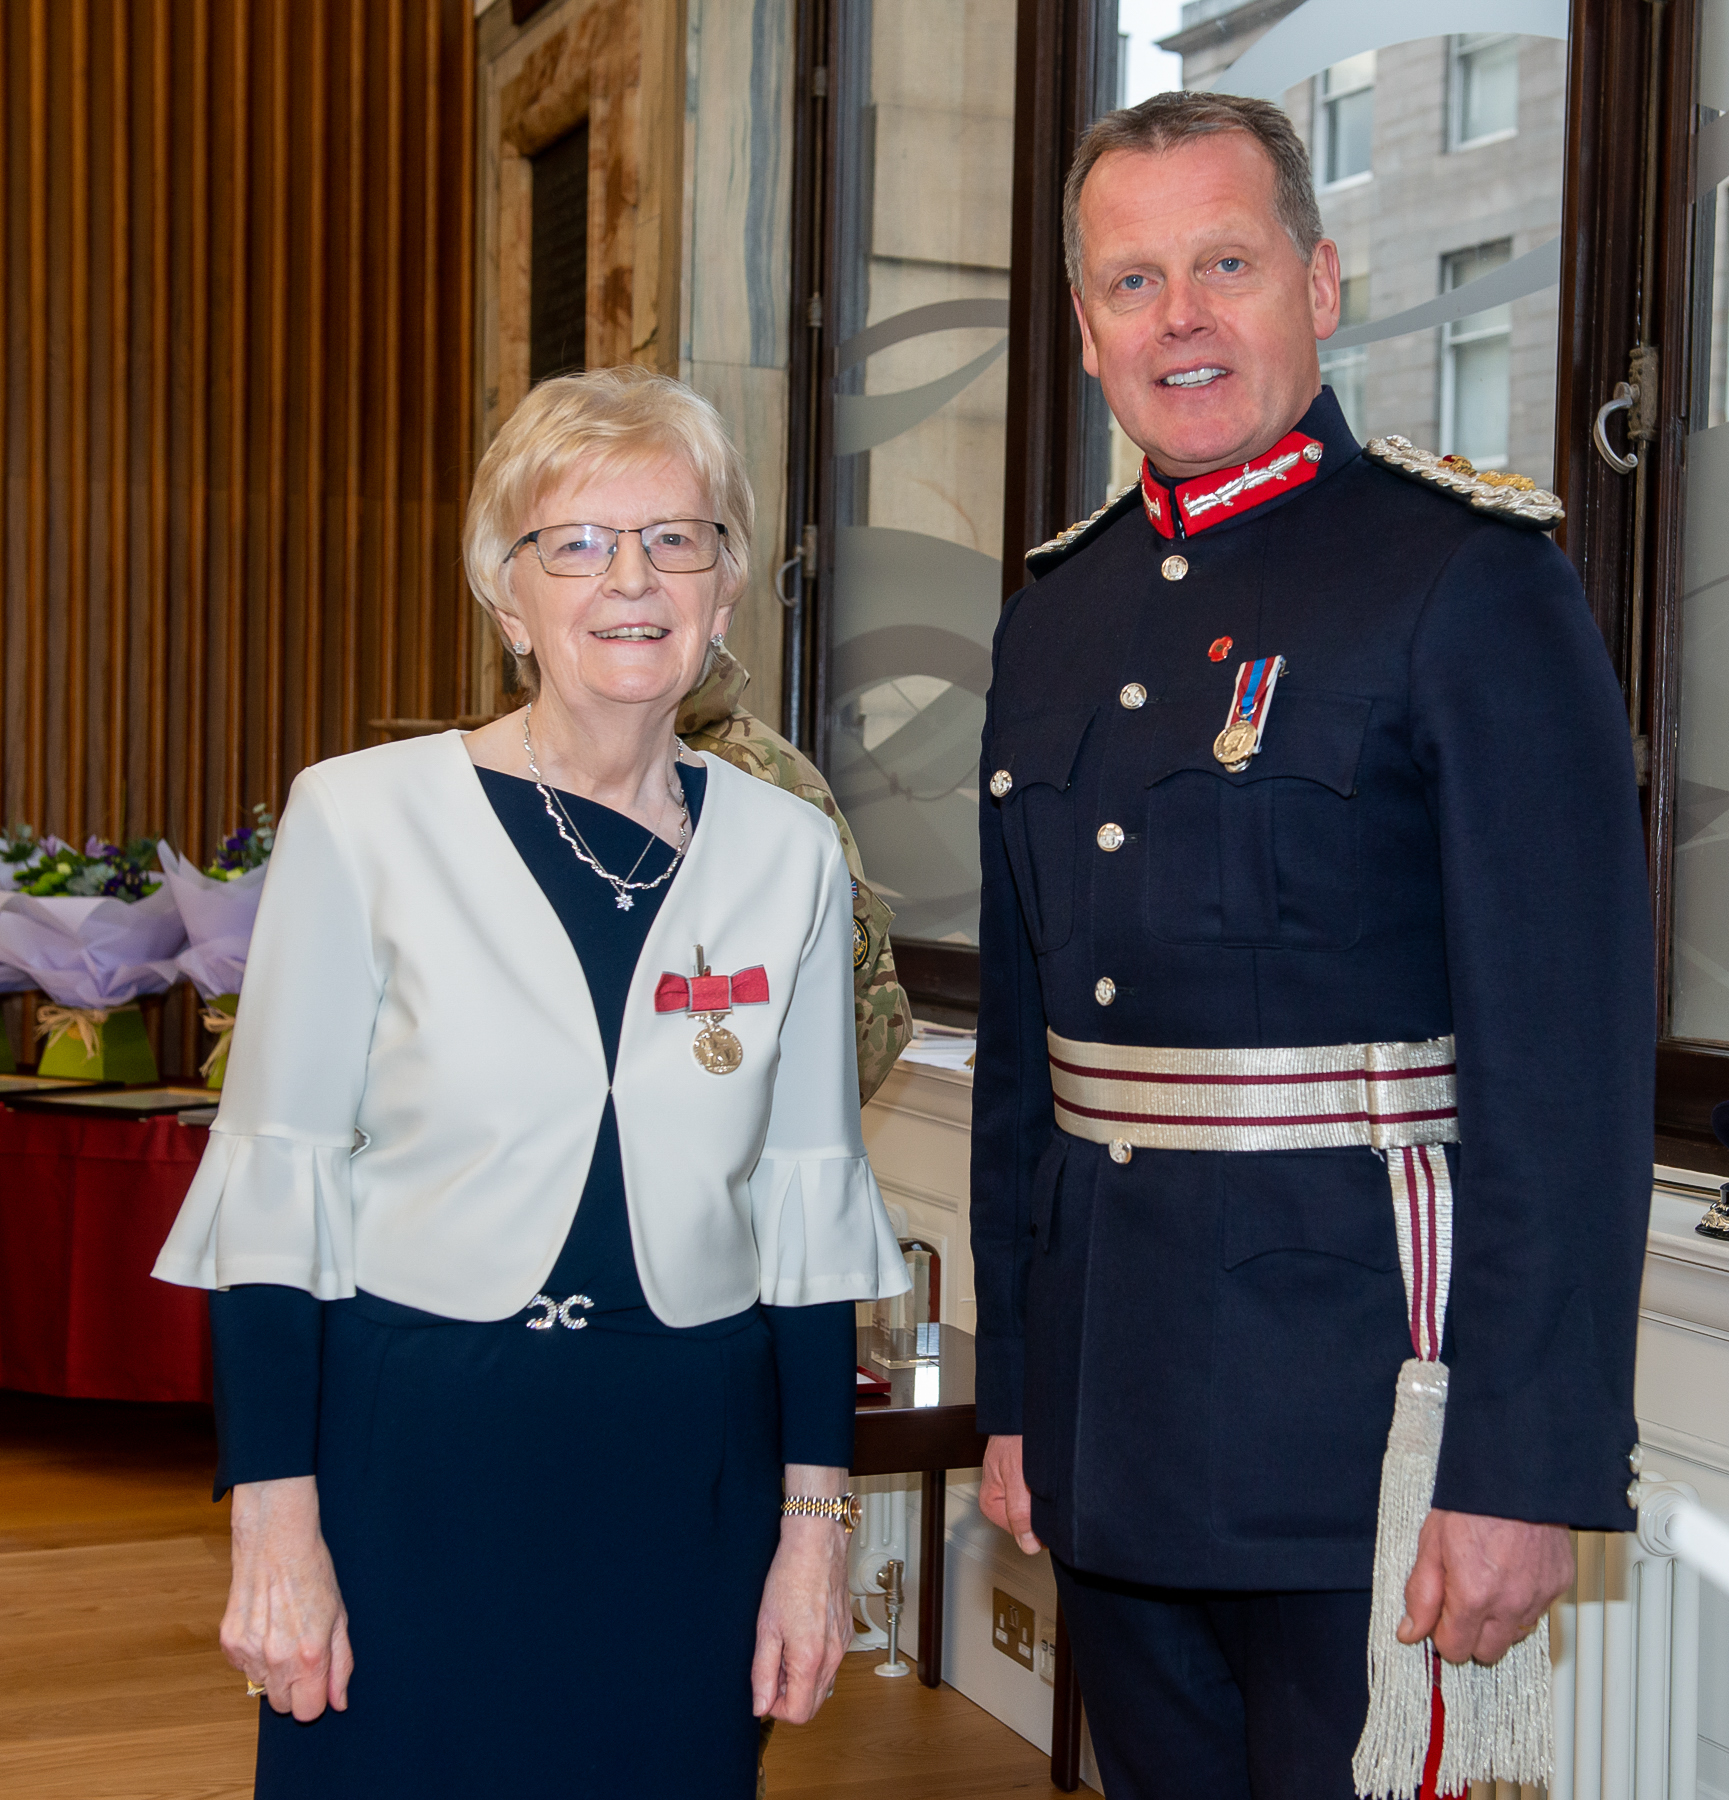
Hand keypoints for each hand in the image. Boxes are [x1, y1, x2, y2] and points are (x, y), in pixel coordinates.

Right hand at [222, 1476, 352, 1720]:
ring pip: (260, 1686)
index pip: (307, 1712)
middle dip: (293, 1688)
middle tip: (301, 1653)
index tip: (317, 1682)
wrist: (276, 1541)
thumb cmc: (313, 1573)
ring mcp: (248, 1652)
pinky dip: (253, 1654)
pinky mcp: (228, 1642)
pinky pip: (243, 1666)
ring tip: (282, 1632)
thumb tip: (339, 1702)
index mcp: (310, 1655)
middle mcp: (277, 1659)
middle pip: (281, 1706)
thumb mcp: (339, 1617)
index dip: (314, 1699)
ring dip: (272, 1670)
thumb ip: (341, 1664)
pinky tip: (264, 1625)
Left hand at [752, 1465, 852, 1723]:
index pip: (799, 1713)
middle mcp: (833, 1657)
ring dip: (801, 1679)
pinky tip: (799, 1635)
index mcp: (811, 1659)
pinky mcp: (846, 1633)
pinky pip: (831, 1664)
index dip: (776, 1707)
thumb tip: (760, 1705)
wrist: (815, 1544)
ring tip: (783, 1647)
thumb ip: (763, 1672)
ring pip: (823, 1684)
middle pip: (814, 1704)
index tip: (764, 1688)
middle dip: (789, 1695)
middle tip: (771, 1668)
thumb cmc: (790, 1577)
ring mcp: (842, 1645)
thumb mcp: (766, 1627)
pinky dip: (814, 1662)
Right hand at [979, 1435, 1041, 1553]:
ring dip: (1045, 1499)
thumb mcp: (1016, 1475)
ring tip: (1046, 1479)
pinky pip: (1037, 1496)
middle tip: (1047, 1488)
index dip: (1038, 1527)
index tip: (1048, 1510)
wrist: (1019, 1413)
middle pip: (1027, 1522)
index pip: (1020, 1534)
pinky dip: (1047, 1490)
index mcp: (990, 1504)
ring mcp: (1011, 1490)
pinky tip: (1048, 1479)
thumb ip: (1020, 1511)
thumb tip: (1027, 1546)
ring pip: (1034, 1509)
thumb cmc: (1013, 1436)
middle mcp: (999, 1499)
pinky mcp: (1023, 1481)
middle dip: (1041, 1511)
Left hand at [1398, 1507, 1573, 1664]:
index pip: (1455, 1649)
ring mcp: (1539, 1597)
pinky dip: (1523, 1600)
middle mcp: (1511, 1604)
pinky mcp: (1559, 1585)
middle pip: (1488, 1652)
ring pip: (1516, 1634)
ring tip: (1488, 1582)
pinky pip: (1538, 1610)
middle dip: (1471, 1633)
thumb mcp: (1430, 1544)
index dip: (1442, 1633)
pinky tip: (1511, 1571)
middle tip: (1462, 1599)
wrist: (1512, 1475)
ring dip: (1499, 1620)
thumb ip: (1421, 1594)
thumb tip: (1410, 1632)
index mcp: (1474, 1596)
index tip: (1440, 1614)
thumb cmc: (1470, 1503)